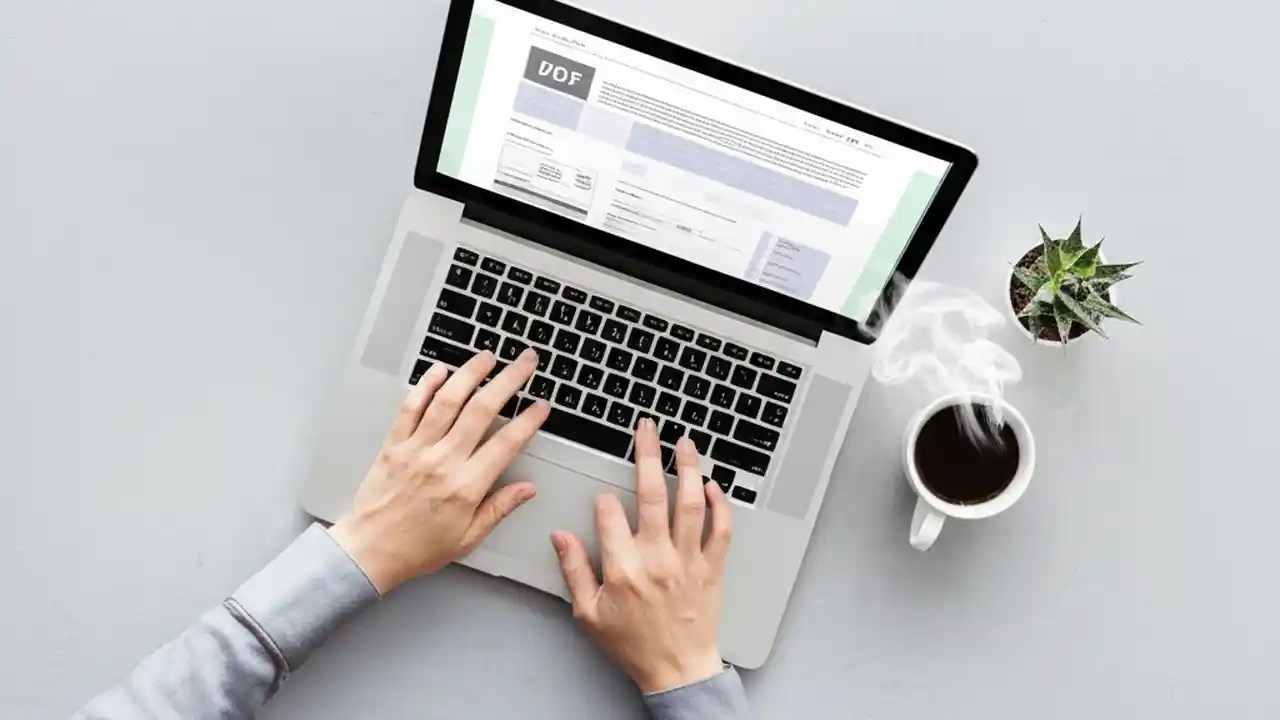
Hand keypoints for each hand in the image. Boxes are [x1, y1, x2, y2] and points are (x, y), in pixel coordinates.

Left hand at [330, 349, 548, 593]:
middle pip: (482, 410)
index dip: (528, 420)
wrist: (368, 551)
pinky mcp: (394, 444)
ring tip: (488, 357)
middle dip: (508, 380)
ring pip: (447, 400)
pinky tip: (440, 370)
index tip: (541, 406)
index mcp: (465, 487)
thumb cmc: (416, 549)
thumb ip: (499, 508)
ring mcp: (416, 449)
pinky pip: (411, 407)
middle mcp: (442, 462)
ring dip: (470, 373)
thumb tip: (527, 489)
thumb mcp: (468, 538)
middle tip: (525, 362)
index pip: (506, 443)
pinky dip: (426, 384)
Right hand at [550, 419, 733, 692]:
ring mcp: (688, 561)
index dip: (603, 500)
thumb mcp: (588, 614)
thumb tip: (560, 536)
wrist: (677, 670)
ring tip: (685, 443)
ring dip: (688, 467)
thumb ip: (573, 570)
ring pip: (690, 503)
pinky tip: (713, 484)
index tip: (603, 498)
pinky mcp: (712, 567)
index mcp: (623, 569)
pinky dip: (720, 503)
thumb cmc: (633, 645)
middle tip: (647, 428)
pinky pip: (720, 529)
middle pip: (652, 493)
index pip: (609, 512)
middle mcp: (657, 559)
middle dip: (647, 454)